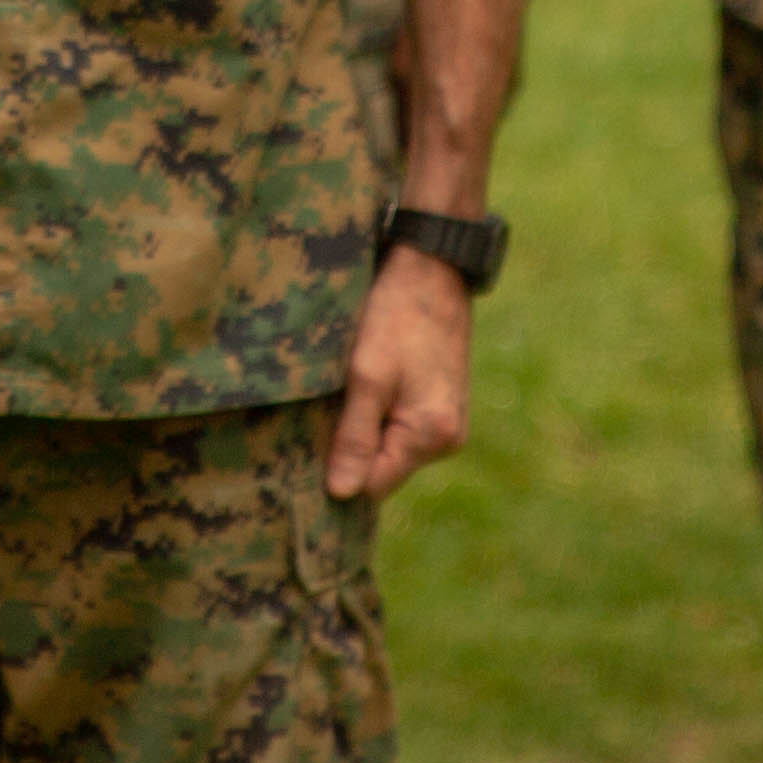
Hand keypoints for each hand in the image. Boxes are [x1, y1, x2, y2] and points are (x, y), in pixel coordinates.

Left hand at [326, 251, 474, 499]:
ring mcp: (448, 422)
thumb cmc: (396, 315)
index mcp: (432, 436)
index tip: (314, 440)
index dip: (339, 469)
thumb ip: (355, 437)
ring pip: (389, 447)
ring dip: (365, 426)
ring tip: (352, 386)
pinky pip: (400, 426)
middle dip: (353, 446)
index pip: (373, 486)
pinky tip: (368, 382)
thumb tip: (341, 494)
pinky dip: (379, 412)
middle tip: (330, 405)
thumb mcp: (367, 376)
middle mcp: (448, 438)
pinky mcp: (440, 404)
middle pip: (383, 469)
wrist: (432, 267)